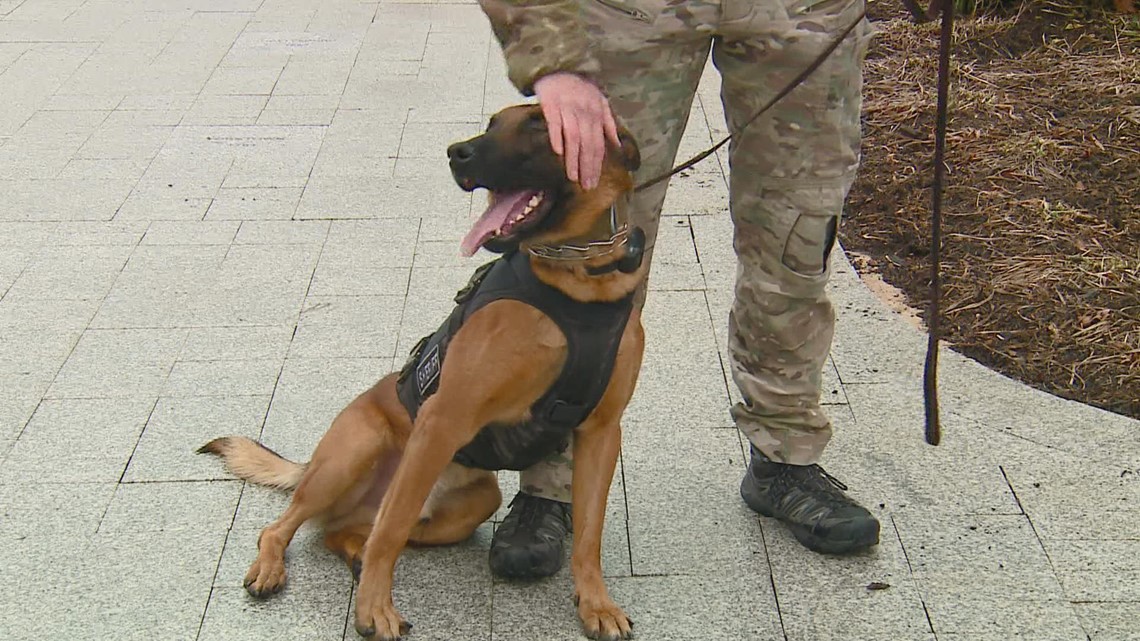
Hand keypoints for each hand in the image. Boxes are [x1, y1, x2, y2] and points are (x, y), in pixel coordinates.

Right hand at [534, 73, 621, 189]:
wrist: (559, 65)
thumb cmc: (579, 85)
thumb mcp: (600, 101)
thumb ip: (609, 123)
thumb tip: (617, 144)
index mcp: (596, 115)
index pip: (599, 144)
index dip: (597, 164)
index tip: (594, 181)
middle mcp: (584, 113)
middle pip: (588, 144)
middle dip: (587, 167)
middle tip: (586, 185)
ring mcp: (568, 108)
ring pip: (573, 137)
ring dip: (573, 158)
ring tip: (572, 177)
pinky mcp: (551, 103)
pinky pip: (555, 122)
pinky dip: (556, 137)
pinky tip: (557, 152)